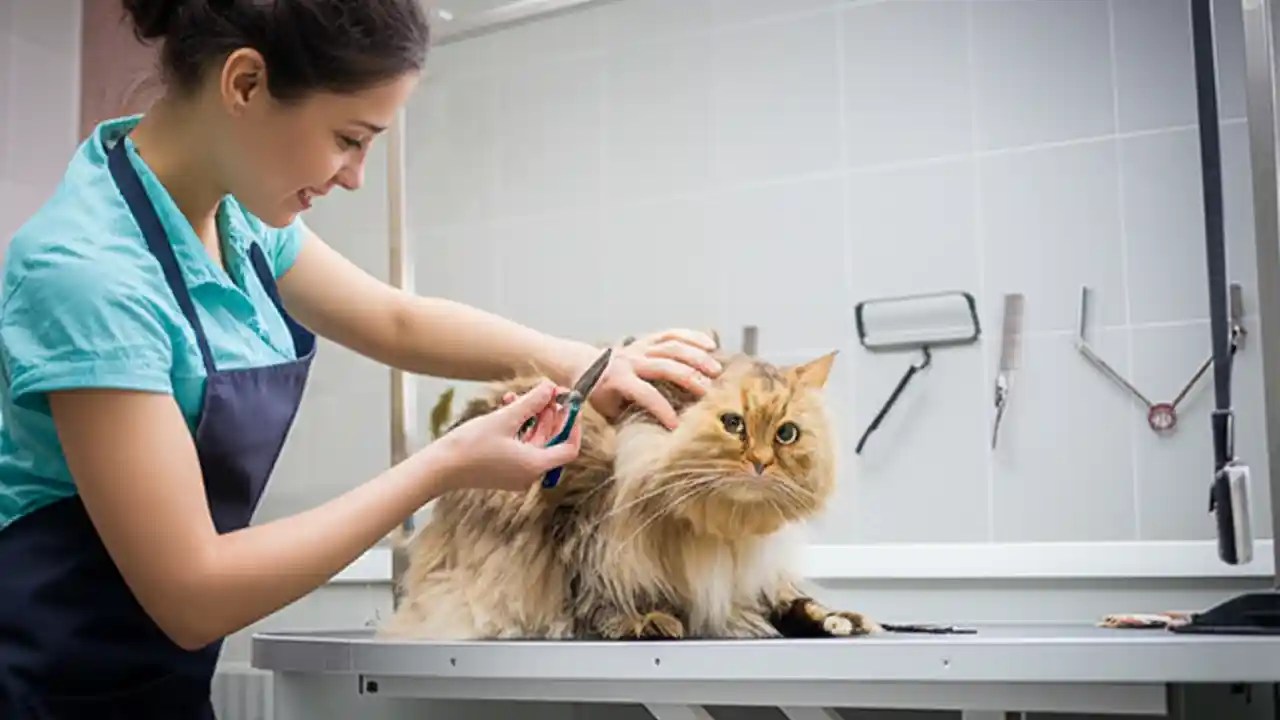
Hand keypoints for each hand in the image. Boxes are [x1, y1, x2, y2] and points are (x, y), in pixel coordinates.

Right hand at [434, 381, 582, 492]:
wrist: (439, 468)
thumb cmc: (470, 447)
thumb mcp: (505, 419)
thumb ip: (532, 403)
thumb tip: (550, 388)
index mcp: (535, 465)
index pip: (569, 448)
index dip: (573, 425)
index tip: (569, 406)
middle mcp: (529, 473)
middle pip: (552, 441)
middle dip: (551, 415)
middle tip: (548, 392)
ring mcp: (516, 472)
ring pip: (534, 440)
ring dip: (532, 416)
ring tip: (523, 396)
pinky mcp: (504, 469)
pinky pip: (520, 444)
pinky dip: (519, 426)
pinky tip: (509, 405)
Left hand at [563, 329, 722, 429]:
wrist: (583, 364)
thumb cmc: (599, 394)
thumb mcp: (606, 411)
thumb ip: (624, 423)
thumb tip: (641, 448)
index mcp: (617, 380)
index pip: (644, 393)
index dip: (661, 410)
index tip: (677, 426)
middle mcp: (630, 360)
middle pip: (664, 365)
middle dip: (688, 378)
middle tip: (708, 393)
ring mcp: (640, 347)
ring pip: (671, 346)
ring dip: (695, 357)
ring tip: (715, 371)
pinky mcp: (648, 339)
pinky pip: (671, 334)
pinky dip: (692, 336)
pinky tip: (710, 345)